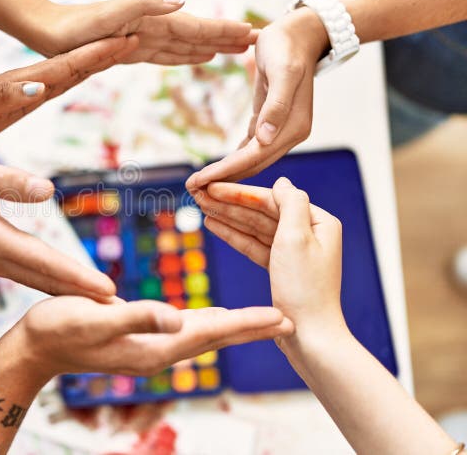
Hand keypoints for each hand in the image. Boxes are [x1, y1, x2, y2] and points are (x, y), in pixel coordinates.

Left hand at [0, 36, 137, 149]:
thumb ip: (4, 97)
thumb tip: (39, 84)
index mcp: (20, 84)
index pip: (63, 66)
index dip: (93, 55)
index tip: (121, 41)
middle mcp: (28, 82)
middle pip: (72, 63)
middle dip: (103, 50)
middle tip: (136, 35)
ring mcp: (28, 88)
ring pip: (69, 69)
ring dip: (96, 58)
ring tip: (123, 45)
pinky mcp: (26, 97)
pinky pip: (59, 82)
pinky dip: (79, 72)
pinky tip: (91, 68)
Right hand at [0, 149, 116, 301]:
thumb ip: (6, 180)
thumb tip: (47, 188)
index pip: (42, 260)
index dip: (75, 276)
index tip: (106, 290)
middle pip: (47, 279)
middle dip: (84, 295)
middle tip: (121, 309)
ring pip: (41, 281)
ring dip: (74, 294)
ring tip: (107, 305)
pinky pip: (33, 275)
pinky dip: (57, 284)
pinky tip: (75, 289)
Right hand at [13, 295, 292, 378]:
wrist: (34, 347)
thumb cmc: (59, 328)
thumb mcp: (95, 317)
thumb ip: (136, 316)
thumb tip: (178, 317)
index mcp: (154, 347)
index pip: (212, 333)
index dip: (247, 323)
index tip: (282, 318)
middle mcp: (158, 352)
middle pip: (215, 338)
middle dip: (252, 328)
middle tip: (289, 319)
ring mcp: (149, 348)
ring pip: (203, 335)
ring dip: (234, 326)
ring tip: (263, 319)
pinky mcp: (140, 339)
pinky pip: (184, 330)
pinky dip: (207, 321)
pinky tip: (214, 315)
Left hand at [31, 0, 256, 64]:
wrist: (49, 33)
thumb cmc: (77, 25)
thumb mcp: (111, 13)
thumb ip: (146, 6)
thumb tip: (182, 2)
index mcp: (152, 19)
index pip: (196, 26)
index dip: (223, 31)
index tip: (251, 33)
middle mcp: (152, 28)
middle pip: (197, 35)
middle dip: (225, 38)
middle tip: (255, 42)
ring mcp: (143, 39)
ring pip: (185, 45)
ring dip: (210, 47)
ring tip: (235, 50)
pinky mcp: (131, 50)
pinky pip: (167, 55)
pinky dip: (185, 56)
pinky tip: (198, 56)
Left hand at [185, 8, 328, 188]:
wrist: (299, 34)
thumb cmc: (288, 48)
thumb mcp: (283, 71)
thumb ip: (277, 105)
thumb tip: (265, 138)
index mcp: (294, 127)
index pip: (256, 156)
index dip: (228, 171)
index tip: (201, 182)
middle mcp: (290, 134)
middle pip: (253, 164)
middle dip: (223, 178)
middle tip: (191, 189)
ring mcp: (281, 130)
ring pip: (251, 160)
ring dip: (227, 173)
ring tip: (199, 183)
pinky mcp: (269, 123)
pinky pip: (250, 149)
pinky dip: (234, 160)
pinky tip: (217, 170)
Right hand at [192, 178, 345, 340]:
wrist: (309, 337)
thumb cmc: (304, 290)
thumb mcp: (296, 238)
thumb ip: (289, 204)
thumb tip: (281, 181)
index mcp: (320, 222)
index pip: (272, 199)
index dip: (239, 192)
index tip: (211, 185)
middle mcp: (310, 234)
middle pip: (262, 212)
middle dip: (229, 203)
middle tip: (198, 193)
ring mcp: (295, 253)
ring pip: (255, 228)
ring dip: (228, 217)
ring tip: (200, 206)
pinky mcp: (282, 270)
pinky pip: (255, 246)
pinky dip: (234, 236)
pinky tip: (213, 225)